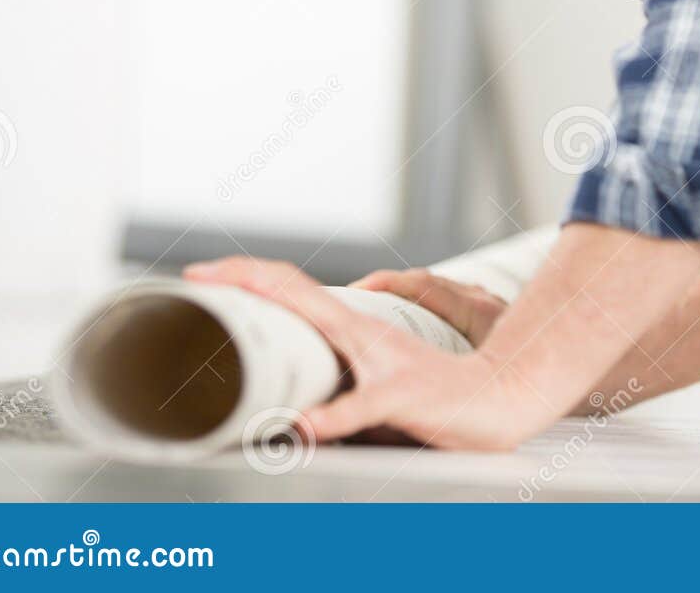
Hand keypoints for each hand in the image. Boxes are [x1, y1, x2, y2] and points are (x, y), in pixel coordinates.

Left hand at [183, 257, 546, 450]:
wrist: (502, 396)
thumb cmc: (440, 390)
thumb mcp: (379, 380)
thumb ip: (340, 379)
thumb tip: (297, 401)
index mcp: (356, 327)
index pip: (293, 288)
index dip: (247, 273)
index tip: (202, 272)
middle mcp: (364, 335)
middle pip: (296, 292)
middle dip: (244, 279)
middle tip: (197, 274)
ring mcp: (383, 363)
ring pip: (325, 334)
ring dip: (280, 326)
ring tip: (231, 324)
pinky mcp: (403, 398)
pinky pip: (362, 407)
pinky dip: (331, 417)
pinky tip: (302, 426)